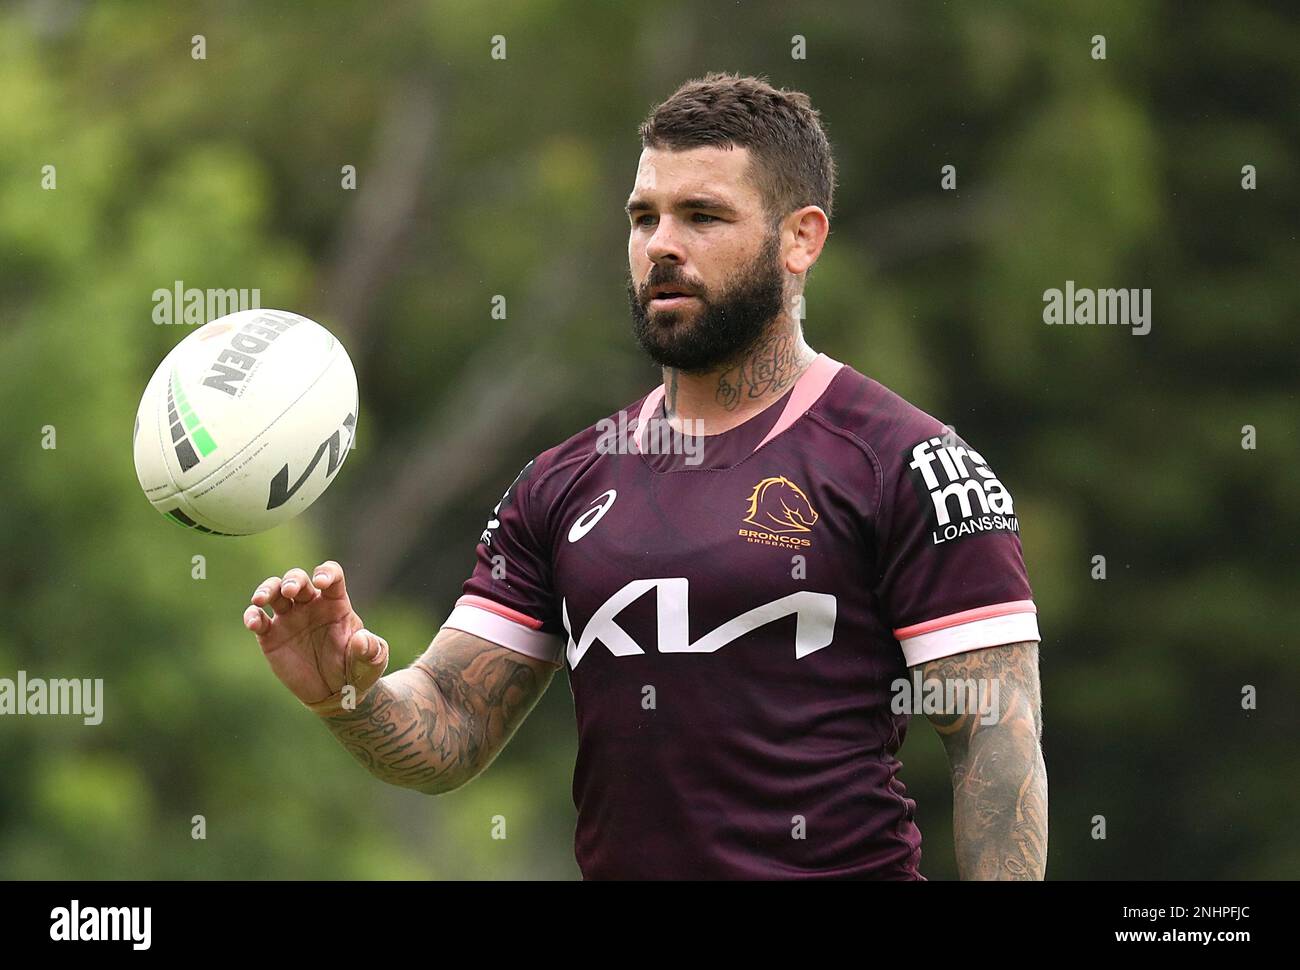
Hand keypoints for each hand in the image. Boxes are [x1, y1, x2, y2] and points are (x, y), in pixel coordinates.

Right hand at [243, 560, 388, 715]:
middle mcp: (311, 605)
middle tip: (290, 591)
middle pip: (298, 578)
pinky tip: (253, 622)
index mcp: (336, 603)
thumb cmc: (358, 669)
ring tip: (261, 599)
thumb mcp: (372, 661)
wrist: (337, 693)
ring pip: (274, 592)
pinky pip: (258, 619)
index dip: (326, 573)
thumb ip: (372, 650)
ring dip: (267, 589)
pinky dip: (252, 616)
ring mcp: (289, 618)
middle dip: (292, 580)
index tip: (321, 582)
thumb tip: (362, 641)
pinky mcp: (271, 636)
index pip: (331, 575)